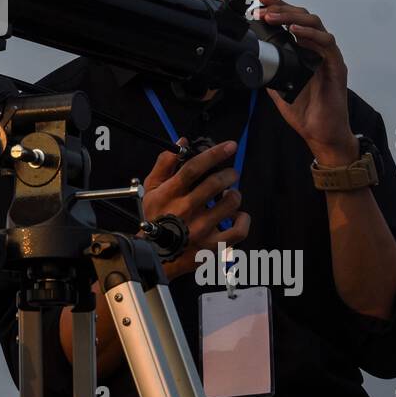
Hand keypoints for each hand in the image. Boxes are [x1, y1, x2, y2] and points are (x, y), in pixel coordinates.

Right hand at [140, 138, 250, 280]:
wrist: (155, 254)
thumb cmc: (155, 218)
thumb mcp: (151, 189)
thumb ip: (165, 163)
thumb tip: (182, 142)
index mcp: (171, 194)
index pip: (194, 168)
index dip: (214, 154)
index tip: (229, 146)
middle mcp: (186, 210)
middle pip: (216, 183)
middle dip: (229, 174)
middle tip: (230, 174)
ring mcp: (201, 229)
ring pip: (231, 204)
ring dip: (234, 194)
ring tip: (230, 195)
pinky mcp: (212, 246)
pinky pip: (239, 231)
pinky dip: (244, 220)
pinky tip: (237, 215)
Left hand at [255, 0, 357, 163]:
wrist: (320, 133)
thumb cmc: (306, 112)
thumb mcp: (278, 88)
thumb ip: (270, 72)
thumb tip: (253, 62)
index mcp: (304, 52)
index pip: (292, 22)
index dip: (278, 8)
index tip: (261, 2)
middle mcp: (317, 50)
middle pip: (303, 17)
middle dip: (282, 8)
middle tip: (264, 9)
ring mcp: (327, 57)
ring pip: (316, 24)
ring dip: (293, 17)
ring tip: (274, 17)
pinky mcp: (336, 66)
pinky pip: (327, 44)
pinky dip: (312, 35)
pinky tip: (297, 32)